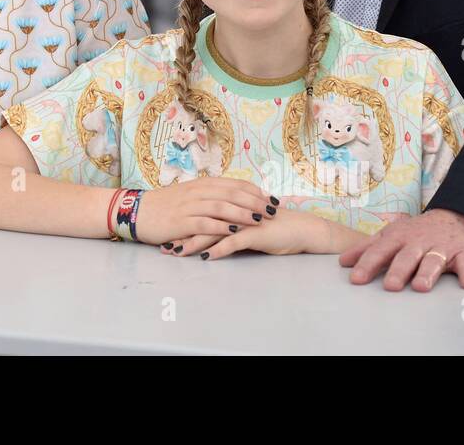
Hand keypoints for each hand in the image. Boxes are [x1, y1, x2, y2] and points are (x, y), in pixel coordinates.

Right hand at [136, 177, 278, 246]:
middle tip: (272, 210)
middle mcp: (197, 192)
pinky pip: (204, 223)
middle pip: (231, 193)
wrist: (137, 212)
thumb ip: (210, 196)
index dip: (254, 191)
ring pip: (221, 206)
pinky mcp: (180, 221)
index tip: (270, 198)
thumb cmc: (165, 206)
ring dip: (242, 213)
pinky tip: (234, 231)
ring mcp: (188, 206)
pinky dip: (221, 226)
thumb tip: (233, 200)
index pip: (234, 184)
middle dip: (254, 201)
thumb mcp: (189, 195)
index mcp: (201, 184)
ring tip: (259, 220)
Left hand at [163, 208, 358, 258]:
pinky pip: (233, 242)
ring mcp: (244, 221)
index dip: (182, 222)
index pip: (201, 212)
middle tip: (163, 244)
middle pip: (201, 220)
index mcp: (230, 205)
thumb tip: (206, 232)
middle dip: (181, 234)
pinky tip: (205, 258)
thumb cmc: (272, 227)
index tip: (163, 231)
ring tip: (177, 253)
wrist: (300, 229)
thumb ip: (227, 224)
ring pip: (213, 231)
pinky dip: (218, 250)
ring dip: (193, 243)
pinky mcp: (255, 233)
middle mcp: (235, 210)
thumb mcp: (245, 223)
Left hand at [339, 208, 463, 291]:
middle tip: (390, 286)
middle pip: (407, 256)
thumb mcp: (392, 236)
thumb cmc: (417, 233)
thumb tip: (343, 262)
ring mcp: (442, 247)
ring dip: (427, 273)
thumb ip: (368, 249)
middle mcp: (419, 242)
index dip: (367, 264)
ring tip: (421, 287)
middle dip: (398, 270)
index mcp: (399, 238)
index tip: (356, 279)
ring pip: (434, 260)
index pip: (380, 251)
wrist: (456, 218)